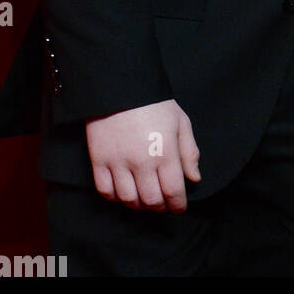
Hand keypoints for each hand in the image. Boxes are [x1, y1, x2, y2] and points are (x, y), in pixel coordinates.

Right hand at [85, 98, 199, 211]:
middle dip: (160, 207)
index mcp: (165, 152)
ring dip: (139, 205)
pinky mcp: (99, 160)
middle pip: (151, 200)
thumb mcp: (180, 122)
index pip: (173, 191)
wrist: (120, 86)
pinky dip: (116, 197)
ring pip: (128, 200)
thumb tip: (194, 178)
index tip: (179, 207)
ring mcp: (118, 163)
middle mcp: (141, 162)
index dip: (177, 204)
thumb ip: (189, 152)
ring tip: (145, 199)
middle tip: (163, 204)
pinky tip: (124, 192)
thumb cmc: (154, 103)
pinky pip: (105, 191)